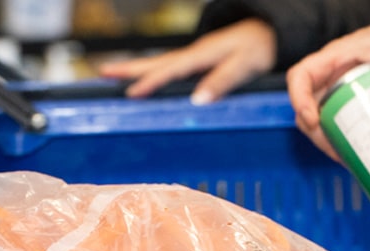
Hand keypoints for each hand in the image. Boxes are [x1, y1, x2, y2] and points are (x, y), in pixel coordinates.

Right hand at [97, 18, 276, 103]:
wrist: (268, 31)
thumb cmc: (259, 48)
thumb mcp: (247, 65)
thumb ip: (223, 81)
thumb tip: (198, 101)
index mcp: (202, 55)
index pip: (171, 70)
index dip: (151, 82)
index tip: (131, 93)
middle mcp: (193, 53)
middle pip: (155, 62)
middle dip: (128, 68)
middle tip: (102, 73)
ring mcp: (193, 56)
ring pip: (158, 63)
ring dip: (134, 69)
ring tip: (109, 73)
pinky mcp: (196, 60)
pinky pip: (168, 66)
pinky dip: (150, 71)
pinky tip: (142, 79)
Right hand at [286, 9, 369, 158]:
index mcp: (341, 55)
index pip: (303, 74)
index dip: (299, 98)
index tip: (313, 121)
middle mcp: (336, 75)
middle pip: (308, 106)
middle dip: (316, 133)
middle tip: (337, 152)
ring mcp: (345, 92)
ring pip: (322, 121)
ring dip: (328, 143)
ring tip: (348, 160)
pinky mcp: (358, 106)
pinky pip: (341, 126)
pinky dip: (344, 144)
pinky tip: (357, 160)